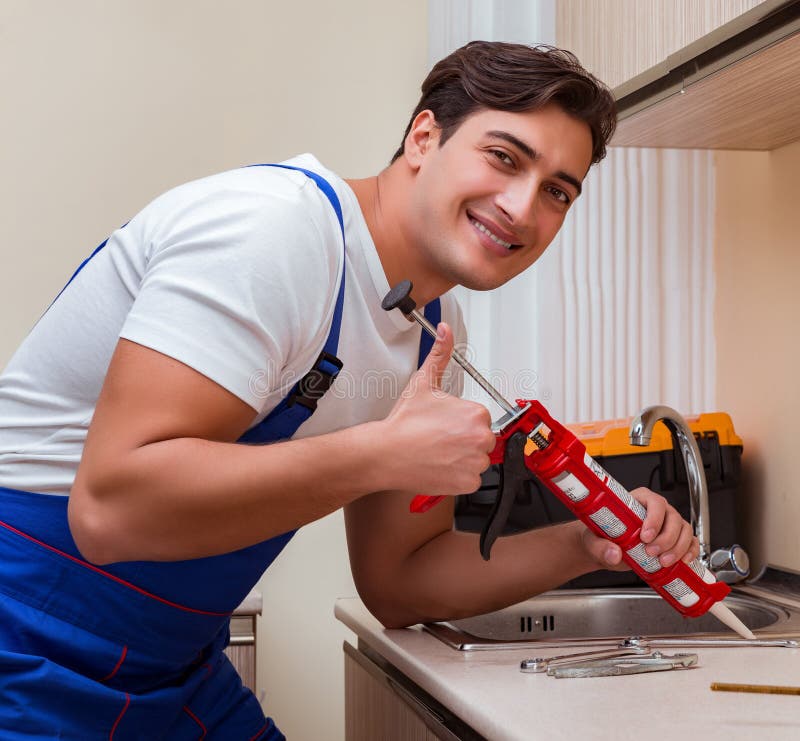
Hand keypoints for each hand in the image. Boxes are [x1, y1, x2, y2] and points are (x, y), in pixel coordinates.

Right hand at [378, 322, 495, 495]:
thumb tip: (445, 331)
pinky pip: (471, 479)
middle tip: (440, 438)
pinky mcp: (467, 483)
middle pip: (482, 439)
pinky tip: (439, 465)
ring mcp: (475, 463)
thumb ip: (440, 354)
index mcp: (476, 413)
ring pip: (477, 459)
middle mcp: (481, 438)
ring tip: (438, 452)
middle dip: (464, 439)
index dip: (460, 421)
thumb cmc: (404, 423)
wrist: (387, 453)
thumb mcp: (424, 382)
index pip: (479, 418)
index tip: (444, 424)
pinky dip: (458, 476)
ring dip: (462, 458)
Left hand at [579, 487, 699, 570]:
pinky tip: (683, 561)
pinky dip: (690, 551)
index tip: (645, 537)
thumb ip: (601, 547)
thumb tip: (613, 553)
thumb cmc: (601, 538)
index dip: (654, 518)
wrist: (604, 550)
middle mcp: (656, 510)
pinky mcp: (674, 539)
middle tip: (652, 553)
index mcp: (637, 501)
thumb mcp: (594, 541)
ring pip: (684, 530)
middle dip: (666, 538)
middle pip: (672, 517)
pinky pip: (690, 541)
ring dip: (678, 547)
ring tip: (663, 562)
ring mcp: (667, 524)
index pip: (654, 502)